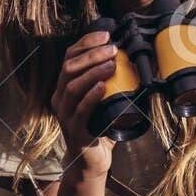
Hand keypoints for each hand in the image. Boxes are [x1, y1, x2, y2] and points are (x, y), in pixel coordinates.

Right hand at [51, 31, 118, 177]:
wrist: (92, 160)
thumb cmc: (99, 126)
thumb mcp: (102, 100)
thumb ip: (109, 80)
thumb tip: (135, 57)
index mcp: (64, 87)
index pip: (69, 57)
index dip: (86, 43)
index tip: (105, 35)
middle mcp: (60, 99)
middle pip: (69, 68)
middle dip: (91, 55)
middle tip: (112, 49)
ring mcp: (65, 115)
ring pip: (72, 87)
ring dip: (92, 72)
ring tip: (111, 65)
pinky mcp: (74, 131)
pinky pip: (81, 111)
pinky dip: (91, 97)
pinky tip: (103, 87)